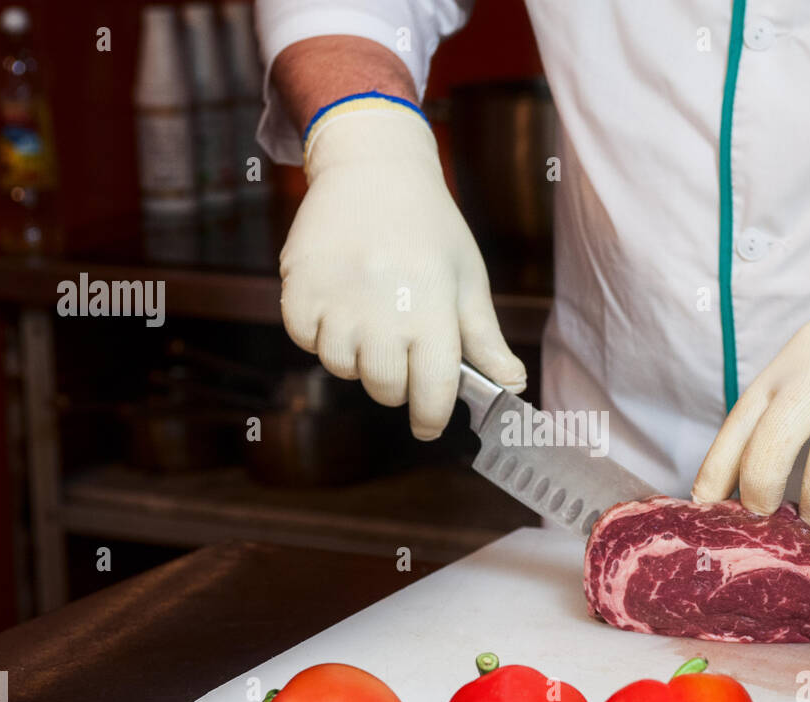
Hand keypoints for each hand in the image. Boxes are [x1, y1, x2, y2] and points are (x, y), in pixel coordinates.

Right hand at [279, 105, 525, 439]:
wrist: (373, 168)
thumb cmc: (429, 228)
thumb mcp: (467, 278)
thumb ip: (484, 339)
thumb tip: (511, 387)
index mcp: (432, 308)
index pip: (432, 390)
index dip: (431, 417)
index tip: (428, 425)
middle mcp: (382, 308)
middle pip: (384, 388)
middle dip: (395, 385)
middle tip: (401, 354)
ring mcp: (336, 298)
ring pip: (341, 368)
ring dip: (356, 357)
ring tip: (370, 319)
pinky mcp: (298, 286)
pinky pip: (303, 340)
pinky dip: (318, 334)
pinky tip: (338, 305)